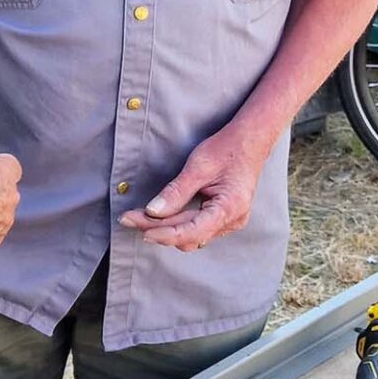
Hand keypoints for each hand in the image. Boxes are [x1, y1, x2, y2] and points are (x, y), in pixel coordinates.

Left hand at [119, 125, 264, 252]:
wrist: (249, 142)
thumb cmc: (226, 149)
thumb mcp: (198, 167)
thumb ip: (176, 191)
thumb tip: (152, 211)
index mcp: (229, 208)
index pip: (191, 231)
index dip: (162, 233)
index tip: (138, 227)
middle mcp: (233, 220)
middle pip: (188, 235)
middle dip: (157, 228)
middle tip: (128, 218)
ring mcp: (230, 222)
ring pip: (192, 236)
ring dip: (165, 229)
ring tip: (138, 218)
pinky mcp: (224, 219)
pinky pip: (197, 230)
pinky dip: (177, 225)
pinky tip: (159, 218)